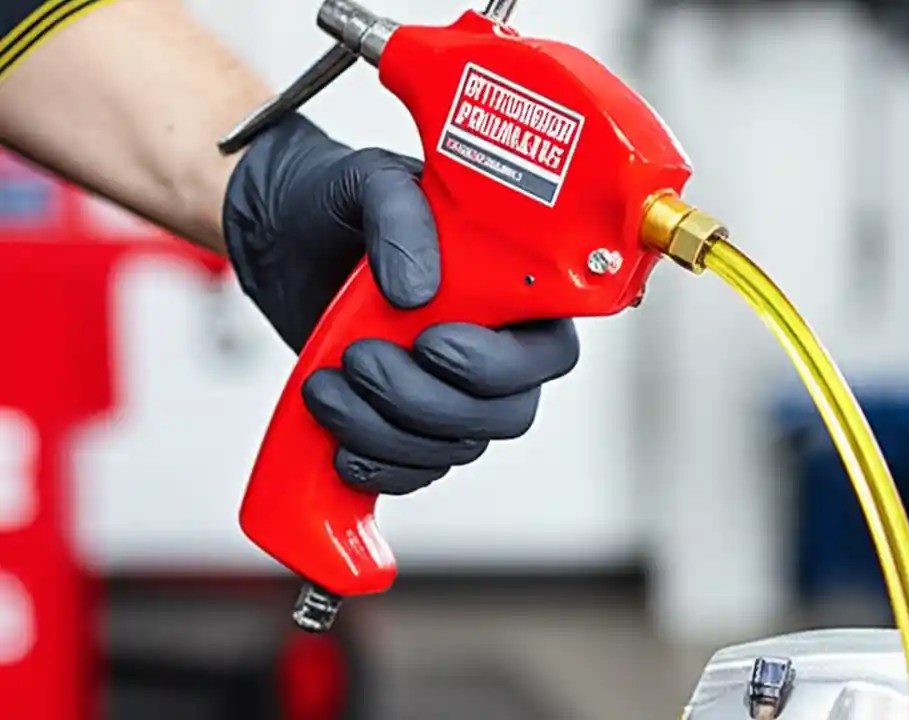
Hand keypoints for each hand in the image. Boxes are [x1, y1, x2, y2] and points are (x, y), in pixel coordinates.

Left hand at [222, 114, 578, 493]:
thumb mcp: (370, 181)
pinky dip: (376, 463)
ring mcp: (453, 392)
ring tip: (326, 385)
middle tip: (361, 358)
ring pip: (454, 448)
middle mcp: (495, 349)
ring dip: (384, 429)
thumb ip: (400, 216)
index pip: (548, 353)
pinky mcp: (409, 425)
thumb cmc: (341, 203)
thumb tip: (417, 290)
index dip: (500, 365)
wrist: (280, 235)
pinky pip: (415, 470)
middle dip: (426, 401)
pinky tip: (336, 436)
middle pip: (505, 413)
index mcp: (512, 290)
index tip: (431, 342)